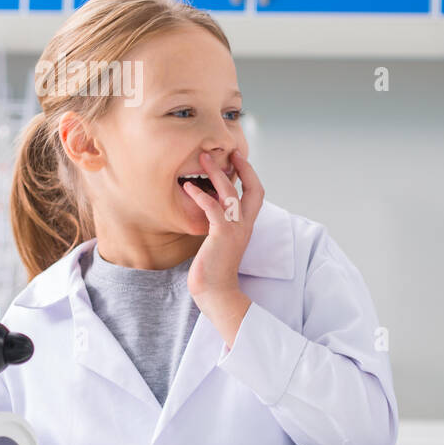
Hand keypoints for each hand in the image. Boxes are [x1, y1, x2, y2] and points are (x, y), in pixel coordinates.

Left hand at [181, 149, 265, 344]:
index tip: (237, 160)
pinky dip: (200, 195)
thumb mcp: (219, 244)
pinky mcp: (222, 234)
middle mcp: (245, 225)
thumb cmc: (214, 272)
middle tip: (228, 151)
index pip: (256, 195)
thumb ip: (220, 227)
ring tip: (202, 158)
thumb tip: (210, 215)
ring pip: (231, 193)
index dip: (249, 175)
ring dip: (216, 173)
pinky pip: (213, 207)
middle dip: (242, 168)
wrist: (216, 293)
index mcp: (246, 227)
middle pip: (254, 188)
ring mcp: (236, 229)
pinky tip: (187, 187)